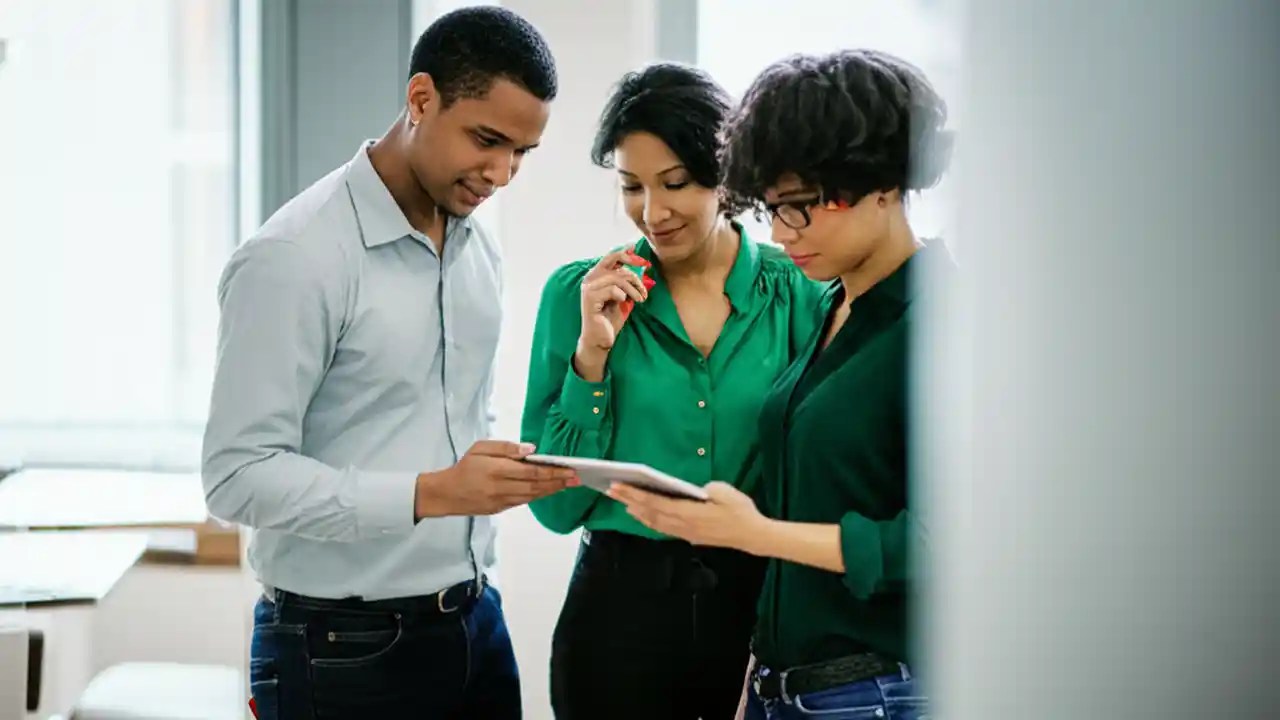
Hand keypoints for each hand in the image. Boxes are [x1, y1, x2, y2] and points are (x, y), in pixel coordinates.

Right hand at [414, 441, 577, 518]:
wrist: (447, 493)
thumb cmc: (464, 467)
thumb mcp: (480, 448)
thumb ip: (505, 447)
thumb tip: (531, 450)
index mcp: (496, 470)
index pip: (531, 471)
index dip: (552, 471)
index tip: (569, 469)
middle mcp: (501, 487)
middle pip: (536, 485)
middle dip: (558, 482)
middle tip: (576, 478)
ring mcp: (502, 501)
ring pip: (532, 496)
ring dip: (552, 490)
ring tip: (568, 484)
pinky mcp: (501, 509)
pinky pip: (524, 502)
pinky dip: (539, 495)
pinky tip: (549, 490)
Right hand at [575, 250, 652, 377]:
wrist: (601, 338)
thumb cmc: (611, 317)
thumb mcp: (623, 296)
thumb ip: (628, 281)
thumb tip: (642, 265)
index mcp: (597, 275)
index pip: (611, 256)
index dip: (627, 253)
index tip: (642, 260)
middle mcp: (590, 278)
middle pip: (616, 264)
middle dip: (634, 276)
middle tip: (644, 290)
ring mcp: (588, 288)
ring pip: (617, 277)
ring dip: (633, 289)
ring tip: (639, 299)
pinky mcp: (590, 298)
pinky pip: (613, 289)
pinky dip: (623, 296)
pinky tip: (623, 303)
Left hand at [607, 481, 769, 551]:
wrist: (752, 535)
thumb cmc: (739, 510)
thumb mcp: (724, 491)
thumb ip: (705, 489)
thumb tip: (694, 490)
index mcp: (688, 513)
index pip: (654, 502)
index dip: (634, 494)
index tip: (618, 486)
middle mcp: (682, 525)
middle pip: (650, 513)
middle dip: (629, 501)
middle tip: (610, 490)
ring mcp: (685, 533)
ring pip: (654, 523)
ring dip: (637, 512)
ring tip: (622, 502)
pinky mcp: (689, 536)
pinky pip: (663, 528)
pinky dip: (649, 520)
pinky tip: (643, 515)